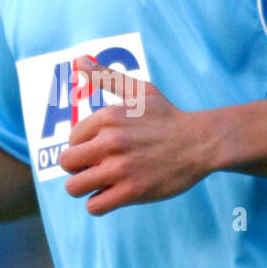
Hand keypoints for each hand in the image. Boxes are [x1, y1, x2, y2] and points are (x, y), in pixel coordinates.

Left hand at [57, 56, 211, 214]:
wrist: (201, 142)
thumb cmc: (168, 116)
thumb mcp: (139, 90)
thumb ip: (106, 76)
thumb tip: (78, 61)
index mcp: (107, 118)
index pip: (71, 140)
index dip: (83, 148)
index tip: (100, 150)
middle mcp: (110, 142)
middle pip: (66, 163)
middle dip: (77, 168)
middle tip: (96, 168)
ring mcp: (120, 168)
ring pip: (74, 187)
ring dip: (84, 188)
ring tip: (100, 184)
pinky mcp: (132, 192)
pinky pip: (94, 206)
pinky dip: (99, 204)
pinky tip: (112, 195)